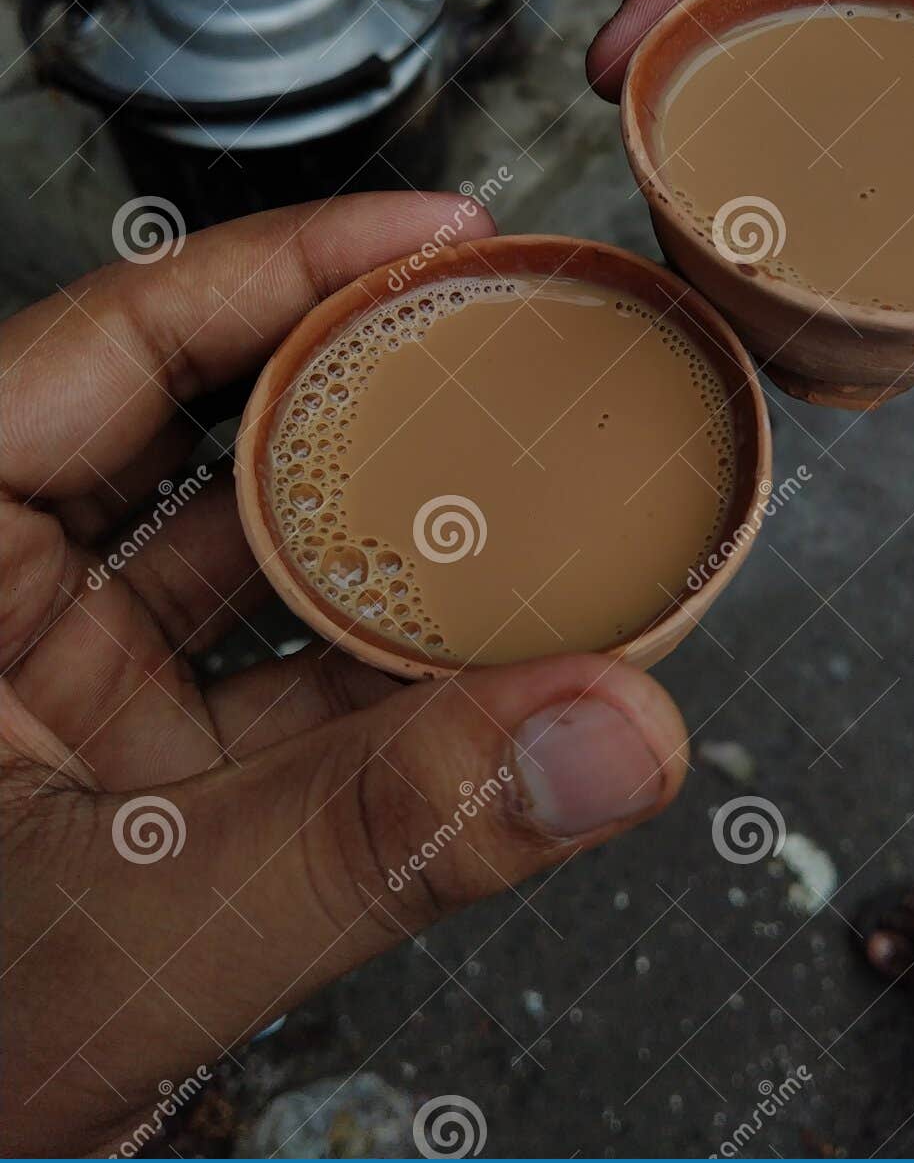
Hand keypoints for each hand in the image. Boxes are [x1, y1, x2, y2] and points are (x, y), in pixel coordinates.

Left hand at [0, 193, 686, 1155]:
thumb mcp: (152, 926)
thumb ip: (387, 830)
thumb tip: (602, 735)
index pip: (114, 345)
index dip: (285, 266)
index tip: (433, 236)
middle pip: (198, 427)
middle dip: (360, 391)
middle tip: (503, 347)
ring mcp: (61, 681)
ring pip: (247, 557)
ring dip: (387, 541)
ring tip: (519, 492)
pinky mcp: (126, 761)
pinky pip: (272, 674)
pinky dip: (378, 667)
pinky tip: (480, 650)